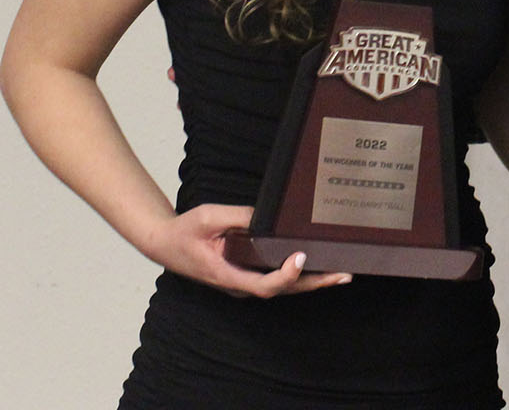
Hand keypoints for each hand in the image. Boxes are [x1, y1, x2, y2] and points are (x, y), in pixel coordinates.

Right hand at [140, 204, 351, 297]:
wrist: (165, 243)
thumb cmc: (184, 231)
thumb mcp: (208, 216)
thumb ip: (238, 217)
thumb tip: (266, 217)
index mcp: (227, 275)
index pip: (263, 285)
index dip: (285, 275)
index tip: (299, 256)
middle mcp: (239, 285)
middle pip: (282, 291)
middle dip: (314, 283)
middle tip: (343, 274)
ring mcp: (243, 283)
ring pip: (282, 288)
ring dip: (312, 281)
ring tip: (341, 272)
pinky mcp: (246, 276)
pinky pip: (276, 280)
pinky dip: (299, 276)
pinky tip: (317, 266)